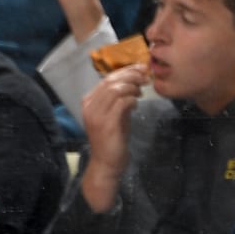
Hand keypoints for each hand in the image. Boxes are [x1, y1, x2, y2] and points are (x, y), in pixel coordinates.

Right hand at [80, 64, 147, 210]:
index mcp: (89, 102)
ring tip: (142, 90)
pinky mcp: (106, 123)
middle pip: (110, 80)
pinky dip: (132, 99)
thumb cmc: (113, 141)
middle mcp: (89, 105)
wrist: (107, 164)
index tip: (140, 69)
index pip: (106, 79)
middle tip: (146, 75)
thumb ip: (121, 101)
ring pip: (115, 88)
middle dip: (130, 74)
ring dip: (132, 86)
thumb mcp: (117, 116)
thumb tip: (134, 86)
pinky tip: (137, 103)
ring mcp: (96, 114)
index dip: (125, 71)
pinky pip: (121, 102)